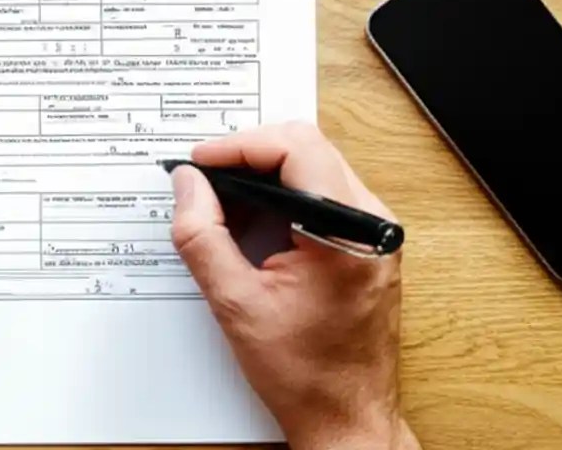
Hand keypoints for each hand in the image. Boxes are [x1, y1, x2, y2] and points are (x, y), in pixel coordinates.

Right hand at [170, 123, 420, 449]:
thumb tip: (187, 186)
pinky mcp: (367, 243)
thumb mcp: (236, 304)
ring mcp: (374, 232)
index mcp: (348, 233)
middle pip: (307, 150)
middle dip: (248, 156)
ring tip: (221, 202)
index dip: (240, 145)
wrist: (346, 417)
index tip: (202, 162)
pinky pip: (323, 195)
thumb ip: (203, 236)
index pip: (297, 148)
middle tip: (204, 179)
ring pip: (315, 168)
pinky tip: (249, 221)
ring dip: (264, 176)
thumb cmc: (306, 375)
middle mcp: (372, 224)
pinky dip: (282, 197)